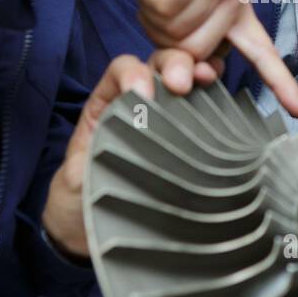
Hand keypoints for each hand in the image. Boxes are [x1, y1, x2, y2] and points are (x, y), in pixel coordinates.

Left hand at [41, 49, 221, 258]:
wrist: (97, 231)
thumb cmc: (82, 202)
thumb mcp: (77, 182)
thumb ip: (88, 166)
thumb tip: (110, 159)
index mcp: (106, 105)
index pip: (122, 71)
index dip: (134, 74)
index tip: (142, 94)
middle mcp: (138, 103)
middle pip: (159, 66)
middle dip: (174, 65)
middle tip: (183, 83)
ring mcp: (167, 116)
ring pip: (184, 78)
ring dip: (199, 71)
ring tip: (210, 76)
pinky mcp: (189, 136)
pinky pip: (202, 104)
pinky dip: (213, 91)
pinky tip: (220, 88)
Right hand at [134, 0, 297, 119]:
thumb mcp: (180, 19)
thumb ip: (187, 51)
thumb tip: (182, 83)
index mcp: (238, 12)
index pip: (262, 53)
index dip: (281, 83)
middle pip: (200, 50)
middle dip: (170, 36)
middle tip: (165, 5)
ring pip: (180, 31)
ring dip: (157, 16)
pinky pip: (166, 7)